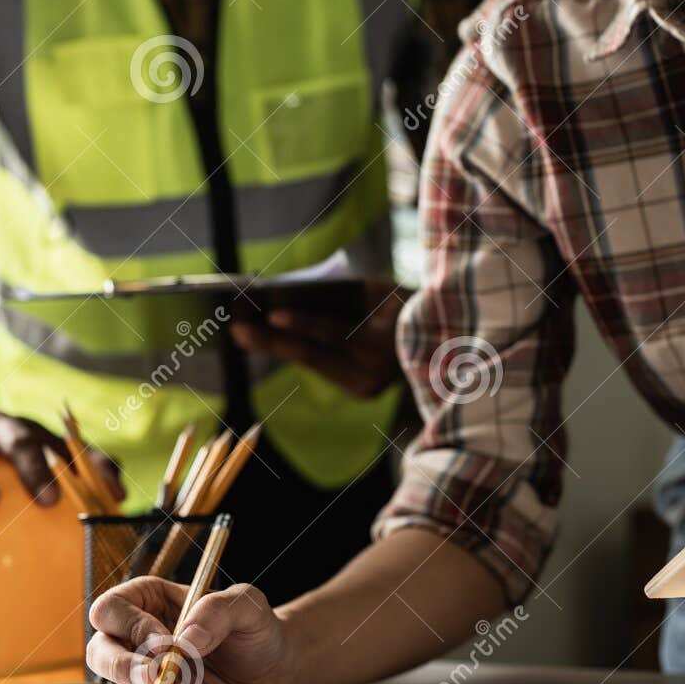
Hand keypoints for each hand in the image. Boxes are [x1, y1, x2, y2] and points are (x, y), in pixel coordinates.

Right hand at [86, 577, 294, 683]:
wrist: (274, 669)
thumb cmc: (254, 628)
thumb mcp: (247, 606)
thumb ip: (217, 611)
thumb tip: (186, 639)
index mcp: (148, 600)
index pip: (112, 609)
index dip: (131, 626)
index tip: (166, 642)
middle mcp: (138, 636)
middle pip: (101, 650)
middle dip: (124, 666)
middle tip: (157, 677)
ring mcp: (146, 672)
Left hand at [228, 281, 404, 397]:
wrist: (448, 341)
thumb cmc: (409, 306)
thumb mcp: (380, 292)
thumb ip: (343, 296)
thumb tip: (290, 296)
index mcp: (387, 341)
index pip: (337, 333)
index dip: (304, 323)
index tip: (271, 314)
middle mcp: (376, 370)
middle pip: (316, 354)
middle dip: (273, 340)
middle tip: (236, 328)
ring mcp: (369, 385)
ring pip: (315, 364)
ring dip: (276, 347)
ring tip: (243, 334)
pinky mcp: (363, 391)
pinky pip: (323, 367)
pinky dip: (296, 351)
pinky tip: (267, 339)